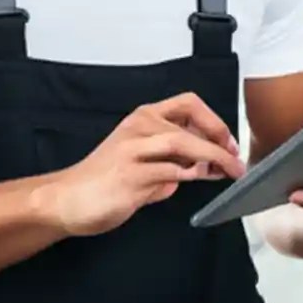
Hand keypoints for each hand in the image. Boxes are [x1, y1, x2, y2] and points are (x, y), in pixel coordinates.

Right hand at [40, 93, 245, 237]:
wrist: (66, 199)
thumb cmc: (104, 180)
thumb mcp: (144, 162)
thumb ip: (173, 161)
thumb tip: (204, 167)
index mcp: (143, 118)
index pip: (188, 103)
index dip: (214, 120)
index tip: (228, 141)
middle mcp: (138, 128)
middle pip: (189, 125)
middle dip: (220, 142)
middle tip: (237, 162)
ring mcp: (132, 150)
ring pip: (182, 143)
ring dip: (212, 158)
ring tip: (228, 171)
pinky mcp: (129, 175)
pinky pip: (168, 171)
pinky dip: (188, 175)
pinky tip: (197, 180)